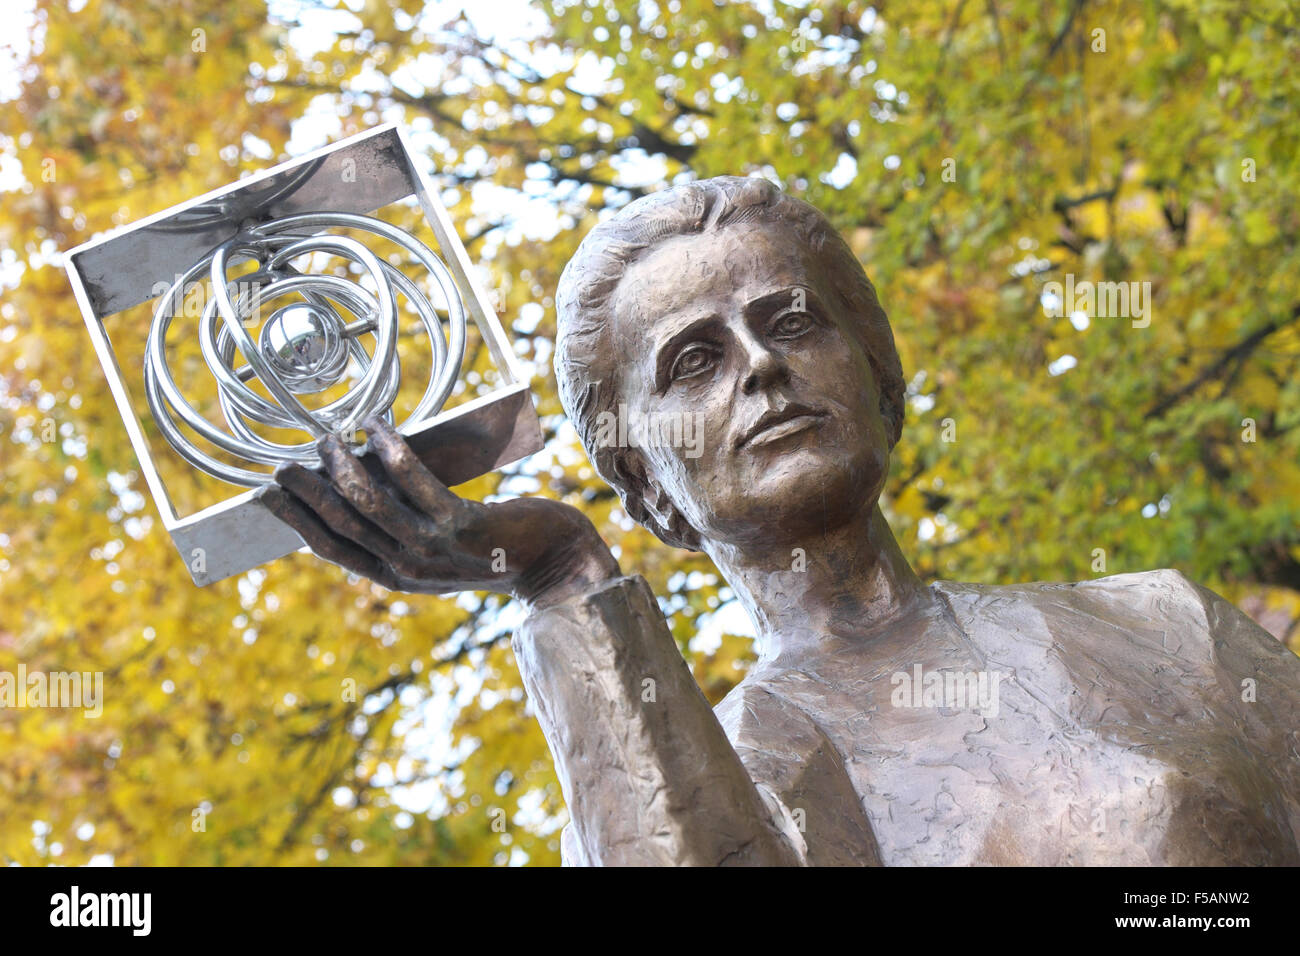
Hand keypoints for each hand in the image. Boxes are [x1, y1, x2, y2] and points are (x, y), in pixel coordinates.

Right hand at [255, 416, 620, 609]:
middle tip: (282, 461)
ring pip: (370, 502)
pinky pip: (414, 481)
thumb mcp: (438, 549)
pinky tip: (376, 425)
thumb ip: (401, 530)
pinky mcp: (462, 525)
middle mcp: (409, 568)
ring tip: (327, 437)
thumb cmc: (495, 548)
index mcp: (396, 577)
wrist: (553, 563)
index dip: (297, 521)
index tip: (267, 495)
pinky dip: (389, 449)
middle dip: (307, 492)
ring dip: (342, 466)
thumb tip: (358, 485)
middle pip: (342, 525)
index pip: (332, 549)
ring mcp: (434, 549)